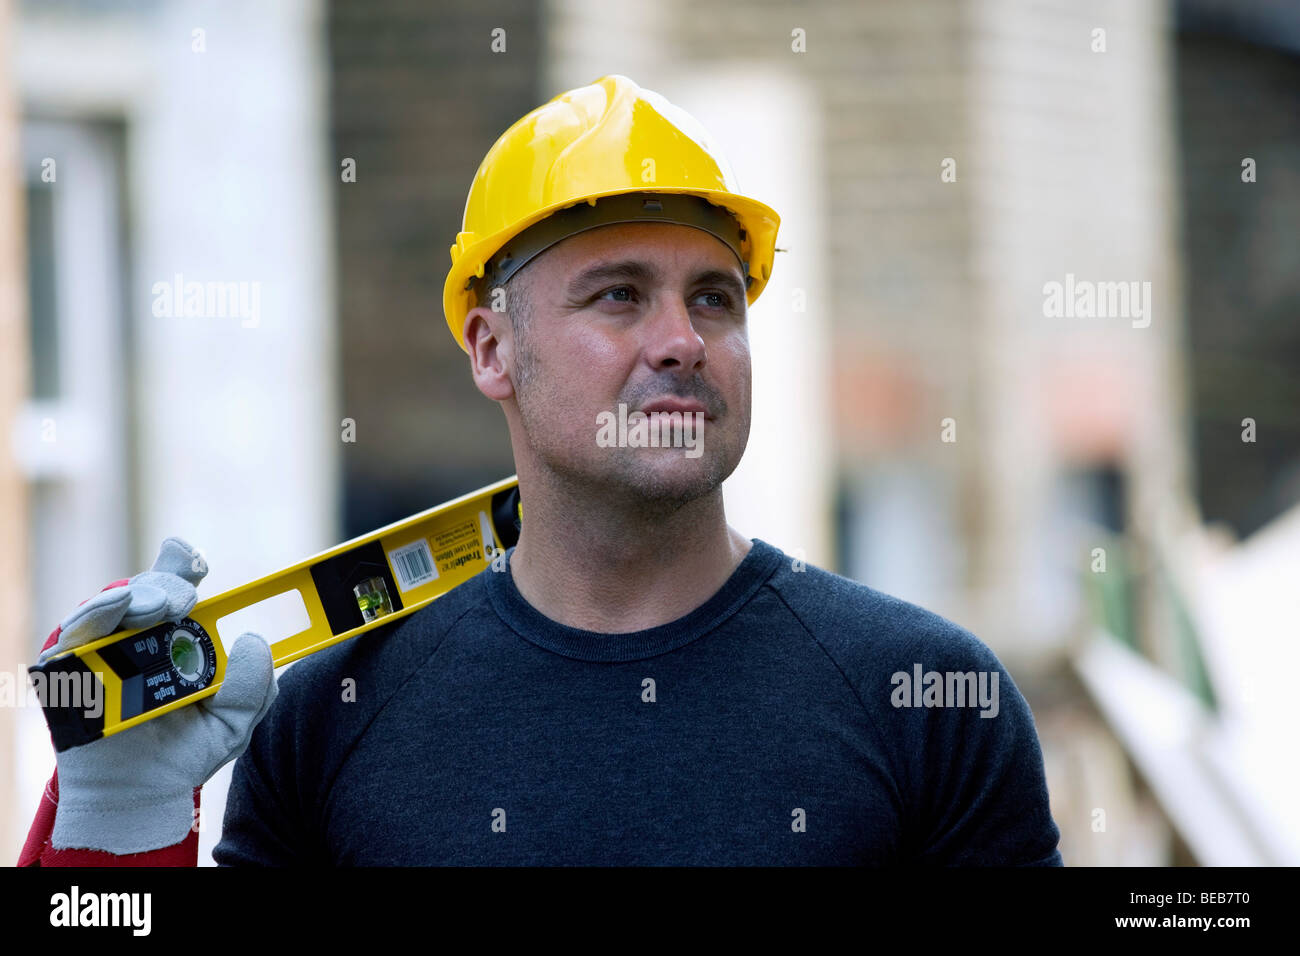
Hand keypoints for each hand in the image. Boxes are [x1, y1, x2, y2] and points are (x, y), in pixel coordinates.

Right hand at [42, 537, 277, 854]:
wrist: (140, 799)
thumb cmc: (184, 752)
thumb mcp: (234, 722)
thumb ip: (253, 686)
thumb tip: (253, 642)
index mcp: (175, 641)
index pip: (176, 591)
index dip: (182, 568)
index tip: (198, 565)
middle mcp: (137, 638)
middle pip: (148, 591)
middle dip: (168, 585)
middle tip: (185, 602)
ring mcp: (101, 651)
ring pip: (113, 604)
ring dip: (138, 597)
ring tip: (161, 609)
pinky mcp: (66, 670)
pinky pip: (74, 635)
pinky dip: (96, 616)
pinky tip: (119, 610)